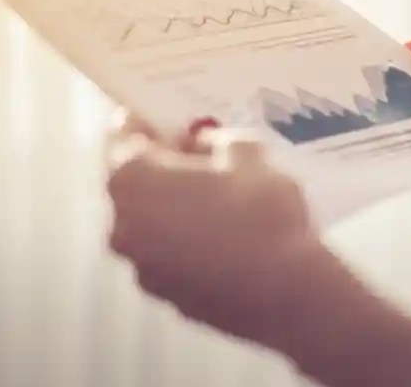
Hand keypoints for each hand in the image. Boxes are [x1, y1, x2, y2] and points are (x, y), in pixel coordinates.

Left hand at [105, 119, 362, 349]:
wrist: (288, 294)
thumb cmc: (263, 214)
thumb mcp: (248, 153)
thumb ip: (217, 141)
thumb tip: (205, 145)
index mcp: (131, 178)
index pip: (124, 132)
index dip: (152, 119)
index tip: (175, 115)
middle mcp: (122, 223)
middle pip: (135, 179)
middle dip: (165, 163)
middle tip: (204, 151)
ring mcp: (140, 265)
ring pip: (152, 220)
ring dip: (177, 204)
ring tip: (222, 195)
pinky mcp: (163, 294)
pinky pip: (168, 254)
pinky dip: (187, 241)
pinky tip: (227, 234)